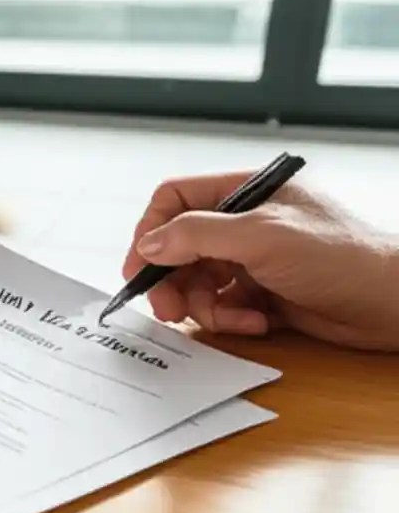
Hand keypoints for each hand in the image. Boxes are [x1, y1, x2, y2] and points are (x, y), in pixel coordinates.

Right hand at [123, 173, 398, 349]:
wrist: (395, 303)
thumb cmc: (342, 257)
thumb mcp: (261, 237)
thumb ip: (197, 236)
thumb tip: (149, 244)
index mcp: (246, 191)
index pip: (176, 199)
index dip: (151, 231)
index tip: (139, 268)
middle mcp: (246, 222)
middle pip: (180, 246)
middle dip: (173, 280)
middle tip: (169, 310)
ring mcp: (255, 258)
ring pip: (199, 281)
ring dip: (206, 305)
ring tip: (230, 319)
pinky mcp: (265, 292)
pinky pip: (225, 305)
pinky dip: (234, 318)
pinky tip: (260, 322)